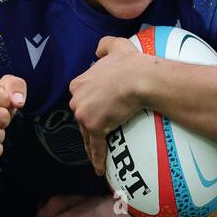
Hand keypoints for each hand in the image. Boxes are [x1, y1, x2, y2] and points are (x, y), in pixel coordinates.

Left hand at [68, 36, 149, 175]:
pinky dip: (98, 159)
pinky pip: (96, 147)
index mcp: (79, 83)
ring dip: (92, 145)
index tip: (97, 112)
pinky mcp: (95, 128)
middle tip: (101, 134)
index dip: (90, 106)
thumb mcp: (116, 46)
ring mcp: (84, 115)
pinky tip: (100, 170)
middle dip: (89, 126)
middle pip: (82, 117)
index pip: (81, 99)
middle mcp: (77, 99)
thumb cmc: (130, 63)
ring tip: (98, 155)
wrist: (139, 79)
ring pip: (86, 134)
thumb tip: (97, 51)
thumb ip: (104, 46)